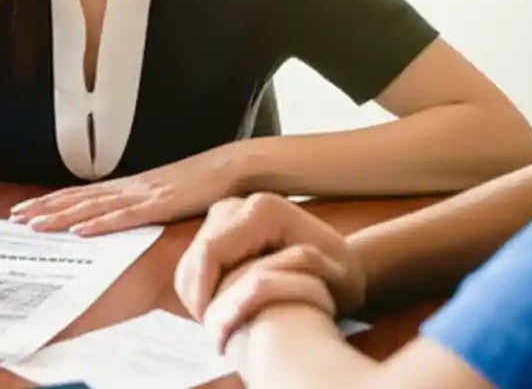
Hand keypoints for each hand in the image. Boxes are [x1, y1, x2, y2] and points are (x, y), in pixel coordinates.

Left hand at [9, 147, 242, 235]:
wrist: (232, 167)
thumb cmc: (204, 185)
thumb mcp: (168, 197)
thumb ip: (146, 207)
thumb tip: (128, 221)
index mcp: (130, 187)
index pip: (82, 195)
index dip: (52, 203)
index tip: (25, 211)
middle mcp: (130, 187)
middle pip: (78, 198)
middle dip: (43, 208)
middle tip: (12, 218)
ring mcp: (142, 194)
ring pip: (92, 206)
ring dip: (59, 216)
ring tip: (32, 224)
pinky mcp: (159, 204)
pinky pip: (123, 216)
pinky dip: (99, 223)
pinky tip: (79, 231)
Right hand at [174, 193, 365, 323]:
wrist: (340, 264)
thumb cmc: (340, 277)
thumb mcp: (330, 279)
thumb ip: (295, 277)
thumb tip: (257, 284)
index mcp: (262, 212)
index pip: (210, 252)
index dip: (203, 292)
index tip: (210, 324)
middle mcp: (239, 204)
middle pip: (196, 254)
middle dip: (197, 295)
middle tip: (211, 328)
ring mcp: (226, 211)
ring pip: (191, 258)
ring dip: (195, 293)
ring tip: (214, 321)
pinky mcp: (218, 225)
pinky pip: (193, 260)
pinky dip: (197, 288)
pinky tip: (215, 307)